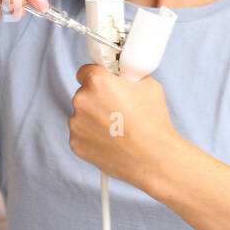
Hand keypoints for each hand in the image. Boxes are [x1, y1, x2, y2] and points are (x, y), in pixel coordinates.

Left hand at [68, 62, 180, 189]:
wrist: (154, 159)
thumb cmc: (153, 125)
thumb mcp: (148, 86)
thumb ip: (128, 76)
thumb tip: (123, 75)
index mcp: (98, 82)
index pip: (85, 70)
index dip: (97, 76)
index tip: (104, 83)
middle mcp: (82, 101)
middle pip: (84, 93)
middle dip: (98, 99)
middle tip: (118, 109)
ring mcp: (76, 124)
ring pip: (82, 115)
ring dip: (94, 118)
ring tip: (118, 128)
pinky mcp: (75, 143)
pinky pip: (81, 133)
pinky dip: (92, 136)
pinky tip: (112, 140)